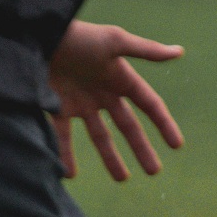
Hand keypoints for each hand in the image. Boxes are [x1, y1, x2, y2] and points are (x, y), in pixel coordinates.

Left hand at [49, 21, 184, 180]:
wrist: (36, 37)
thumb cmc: (78, 37)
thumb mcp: (114, 42)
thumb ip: (146, 51)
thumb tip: (180, 51)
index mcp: (120, 77)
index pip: (149, 105)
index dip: (164, 124)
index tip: (177, 145)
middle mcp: (103, 93)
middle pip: (128, 125)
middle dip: (141, 148)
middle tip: (154, 171)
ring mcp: (80, 102)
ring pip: (100, 136)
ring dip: (110, 157)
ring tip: (122, 179)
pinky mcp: (55, 108)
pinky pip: (62, 136)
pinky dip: (64, 154)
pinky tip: (69, 173)